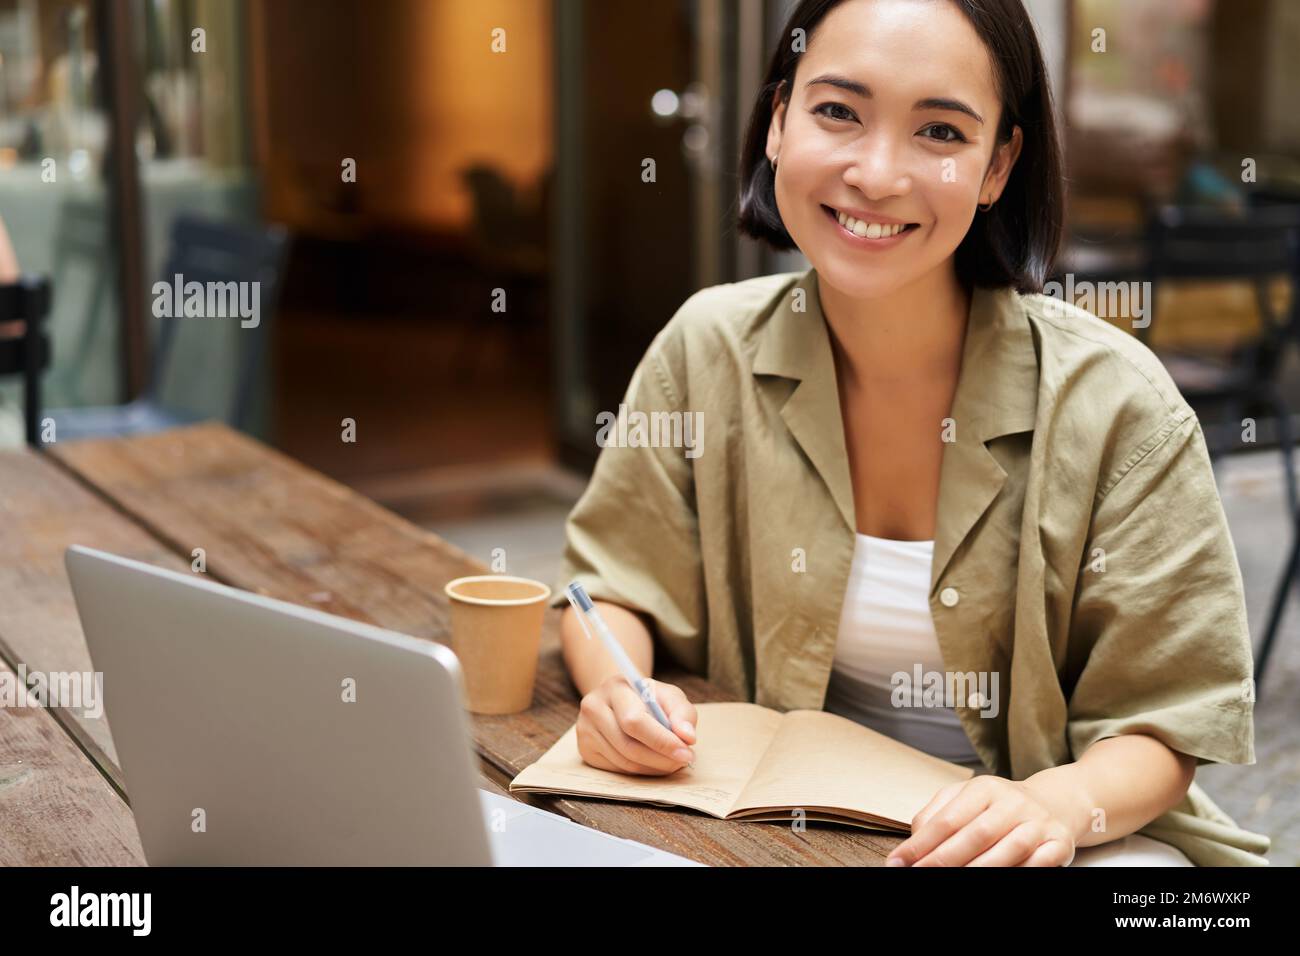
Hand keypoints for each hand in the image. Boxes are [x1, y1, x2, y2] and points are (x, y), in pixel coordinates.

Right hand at [576, 675, 696, 774]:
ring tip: (673, 763)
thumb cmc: (648, 698)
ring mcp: (585, 729)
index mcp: (615, 688)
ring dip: (654, 768)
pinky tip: (654, 763)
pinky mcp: (585, 749)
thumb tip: (687, 737)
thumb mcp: (668, 696)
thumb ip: (682, 713)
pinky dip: (641, 771)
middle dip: (661, 758)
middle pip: (628, 745)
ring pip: (624, 762)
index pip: (635, 721)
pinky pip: (617, 769)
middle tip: (683, 761)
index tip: (686, 752)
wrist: (618, 698)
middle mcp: (594, 707)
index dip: (662, 740)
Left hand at [886, 776, 1077, 866]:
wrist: (1053, 803)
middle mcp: (1012, 802)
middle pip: (975, 835)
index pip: (947, 819)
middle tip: (921, 874)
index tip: (898, 862)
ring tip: (953, 881)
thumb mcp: (965, 798)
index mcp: (983, 788)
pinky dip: (1019, 872)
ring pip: (1008, 851)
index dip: (921, 844)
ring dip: (979, 870)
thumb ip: (936, 815)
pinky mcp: (1060, 843)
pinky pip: (1039, 863)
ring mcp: (1038, 823)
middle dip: (944, 860)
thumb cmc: (998, 806)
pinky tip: (998, 879)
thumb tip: (913, 842)